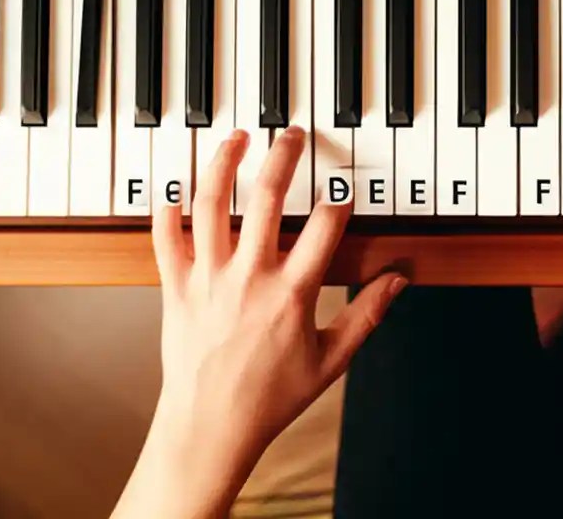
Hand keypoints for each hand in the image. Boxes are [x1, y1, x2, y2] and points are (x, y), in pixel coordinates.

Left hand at [113, 127, 404, 518]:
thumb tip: (397, 282)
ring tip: (236, 139)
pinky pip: (165, 236)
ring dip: (223, 163)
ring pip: (212, 203)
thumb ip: (367, 315)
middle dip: (283, 156)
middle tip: (291, 135)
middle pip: (268, 198)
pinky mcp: (175, 287)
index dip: (340, 200)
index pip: (325, 227)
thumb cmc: (270, 398)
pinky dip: (169, 206)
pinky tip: (180, 185)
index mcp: (291, 295)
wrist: (210, 427)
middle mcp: (248, 278)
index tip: (344, 188)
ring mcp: (208, 279)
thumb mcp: (331, 360)